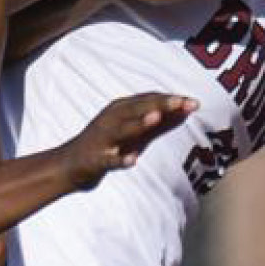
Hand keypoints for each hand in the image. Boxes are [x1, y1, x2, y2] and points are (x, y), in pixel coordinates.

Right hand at [57, 93, 196, 191]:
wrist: (70, 166)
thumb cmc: (109, 144)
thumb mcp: (136, 132)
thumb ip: (160, 122)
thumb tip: (187, 109)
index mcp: (121, 110)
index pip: (149, 100)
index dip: (171, 100)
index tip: (194, 102)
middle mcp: (111, 120)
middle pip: (137, 109)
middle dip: (160, 105)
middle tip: (182, 102)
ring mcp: (103, 140)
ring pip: (122, 130)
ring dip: (138, 124)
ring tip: (156, 118)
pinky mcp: (95, 160)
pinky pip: (108, 160)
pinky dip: (120, 159)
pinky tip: (132, 160)